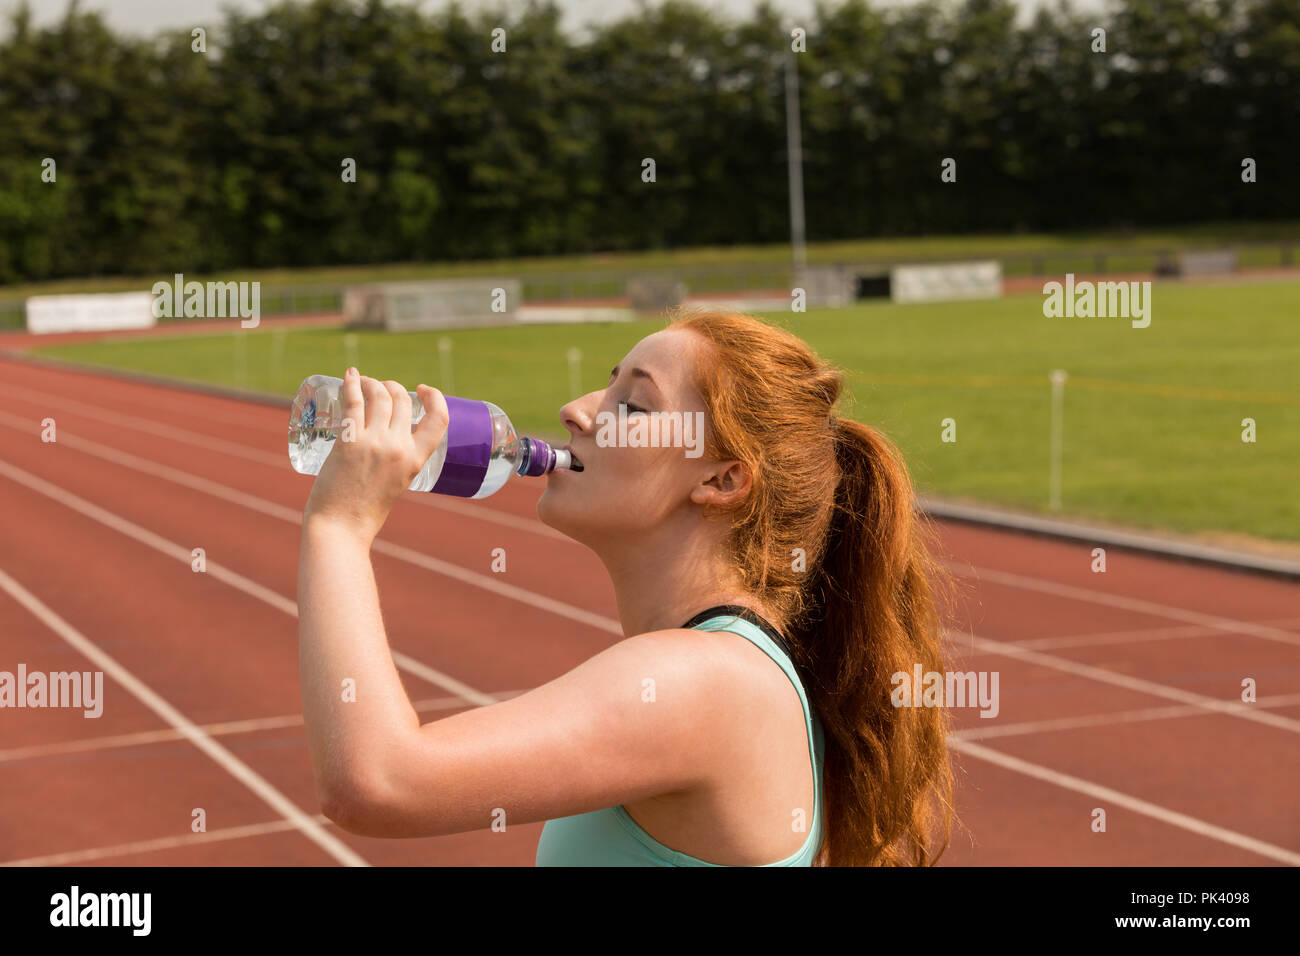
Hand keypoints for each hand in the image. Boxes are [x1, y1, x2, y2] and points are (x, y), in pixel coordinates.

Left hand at [303, 367, 449, 543]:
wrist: (341, 528)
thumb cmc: (364, 513)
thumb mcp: (395, 485)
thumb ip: (395, 463)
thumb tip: (384, 444)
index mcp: (416, 460)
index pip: (439, 418)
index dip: (435, 397)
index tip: (423, 389)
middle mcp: (398, 447)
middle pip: (402, 400)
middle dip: (393, 387)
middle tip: (380, 388)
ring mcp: (373, 443)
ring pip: (379, 396)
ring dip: (372, 382)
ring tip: (364, 381)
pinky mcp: (348, 441)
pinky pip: (353, 402)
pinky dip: (351, 383)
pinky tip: (349, 375)